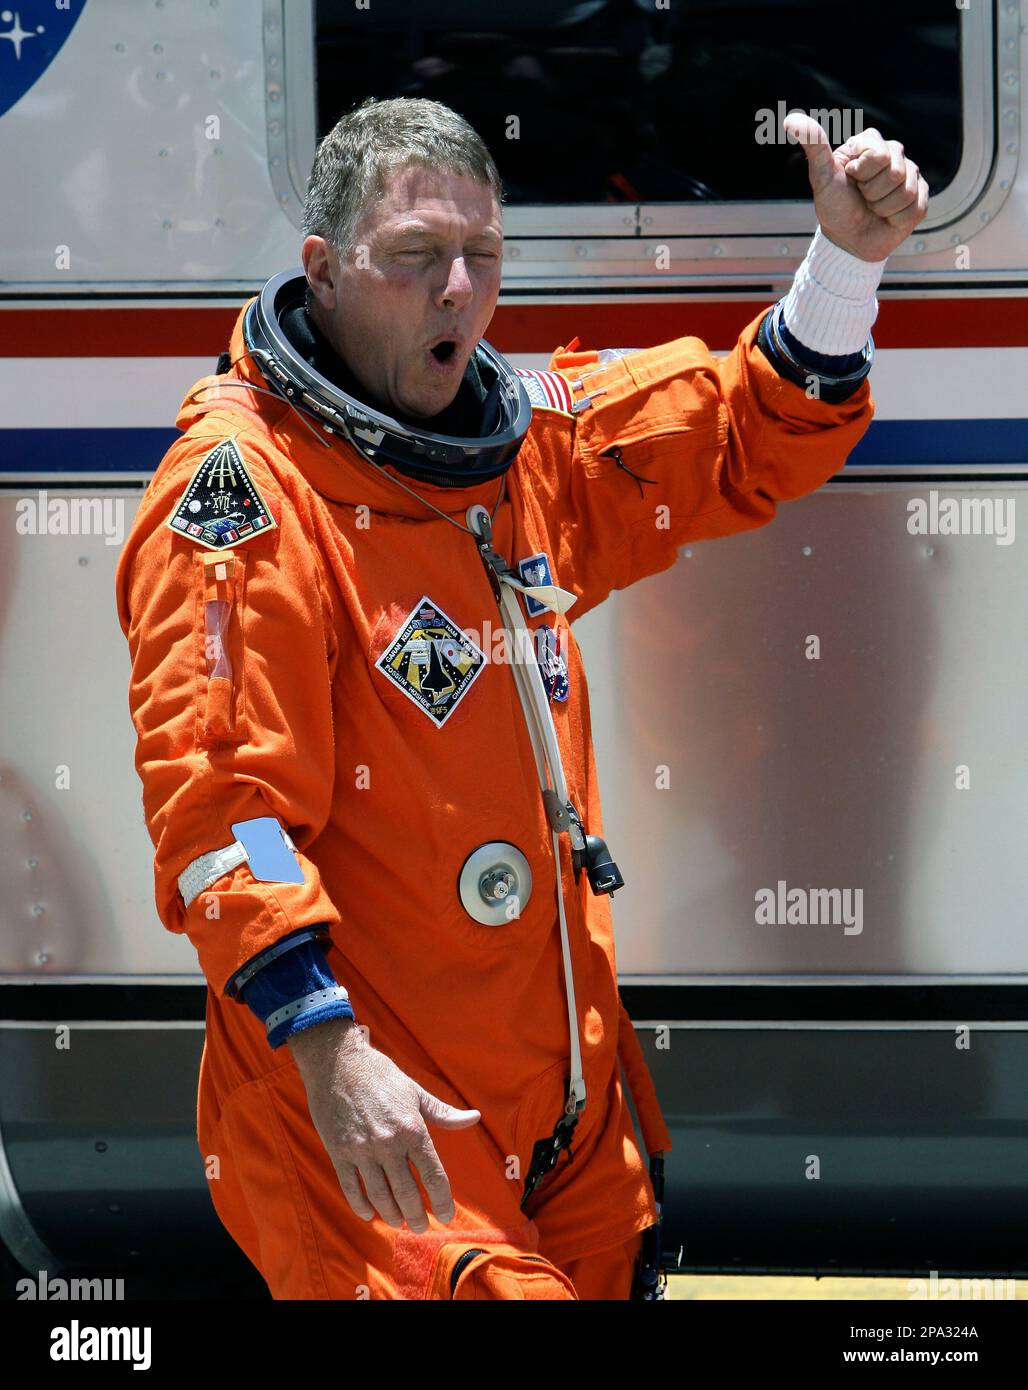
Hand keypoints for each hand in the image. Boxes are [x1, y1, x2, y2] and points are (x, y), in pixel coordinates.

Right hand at [288, 1018, 480, 1232]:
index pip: (433, 1175)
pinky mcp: (339, 1152)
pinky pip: (351, 1188)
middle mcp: (389, 1144)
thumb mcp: (416, 1092)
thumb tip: (475, 1118)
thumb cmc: (381, 1076)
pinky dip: (361, 1206)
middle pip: (407, 1193)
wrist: (338, 1063)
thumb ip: (444, 1113)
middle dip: (417, 1216)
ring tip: (400, 1222)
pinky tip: (369, 1214)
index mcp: (413, 1129)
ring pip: (380, 1196)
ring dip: (392, 1215)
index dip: (443, 1201)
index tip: (447, 1216)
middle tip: (421, 1227)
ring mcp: (362, 1150)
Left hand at [783, 112, 928, 261]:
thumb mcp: (821, 176)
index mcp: (871, 143)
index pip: (879, 154)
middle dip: (873, 193)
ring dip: (883, 208)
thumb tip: (791, 121)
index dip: (863, 174)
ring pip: (905, 192)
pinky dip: (896, 219)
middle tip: (863, 197)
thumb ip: (814, 146)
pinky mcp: (920, 197)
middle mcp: (895, 154)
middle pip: (895, 173)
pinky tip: (887, 217)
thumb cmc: (834, 206)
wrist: (847, 240)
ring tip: (873, 207)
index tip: (851, 179)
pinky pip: (915, 209)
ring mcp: (911, 175)